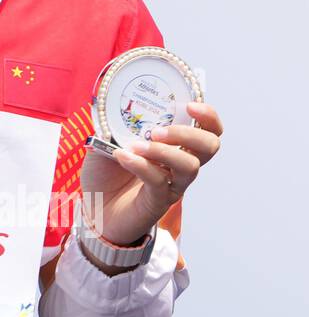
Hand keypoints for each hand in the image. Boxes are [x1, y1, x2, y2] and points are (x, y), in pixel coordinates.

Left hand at [80, 101, 223, 247]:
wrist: (92, 211)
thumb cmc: (105, 176)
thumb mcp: (108, 142)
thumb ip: (116, 126)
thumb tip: (114, 107)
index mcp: (178, 147)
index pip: (209, 130)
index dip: (208, 116)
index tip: (190, 105)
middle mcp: (182, 165)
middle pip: (210, 146)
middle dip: (188, 133)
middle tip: (158, 131)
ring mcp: (173, 184)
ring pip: (190, 166)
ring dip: (164, 151)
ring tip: (137, 145)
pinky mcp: (158, 201)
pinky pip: (159, 181)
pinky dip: (141, 165)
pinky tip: (122, 156)